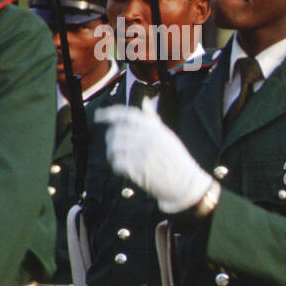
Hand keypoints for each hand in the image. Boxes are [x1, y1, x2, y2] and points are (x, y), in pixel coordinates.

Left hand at [96, 104, 212, 213]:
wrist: (186, 183)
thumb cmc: (176, 160)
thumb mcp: (167, 136)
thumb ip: (153, 120)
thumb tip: (145, 102)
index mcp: (155, 129)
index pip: (128, 115)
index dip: (110, 113)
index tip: (99, 116)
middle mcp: (149, 138)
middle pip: (116, 132)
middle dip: (110, 140)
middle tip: (113, 147)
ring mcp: (143, 153)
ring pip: (114, 147)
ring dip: (111, 153)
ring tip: (117, 158)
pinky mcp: (138, 169)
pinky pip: (117, 163)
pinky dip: (116, 166)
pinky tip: (123, 168)